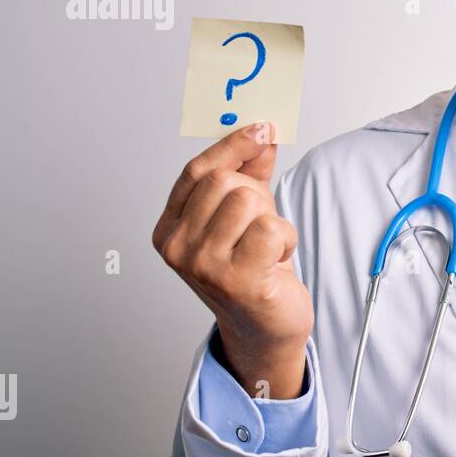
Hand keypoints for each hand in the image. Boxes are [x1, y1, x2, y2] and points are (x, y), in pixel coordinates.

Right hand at [152, 123, 312, 397]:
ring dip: (272, 220)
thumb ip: (249, 173)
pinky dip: (285, 239)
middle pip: (223, 182)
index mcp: (170, 229)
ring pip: (247, 201)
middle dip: (256, 196)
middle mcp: (178, 248)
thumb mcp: (246, 214)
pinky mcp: (235, 279)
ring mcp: (202, 265)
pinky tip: (276, 261)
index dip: (232, 145)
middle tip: (263, 224)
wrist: (267, 327)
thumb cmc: (254, 269)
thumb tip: (261, 132)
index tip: (261, 128)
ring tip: (268, 247)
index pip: (196, 171)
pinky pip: (270, 228)